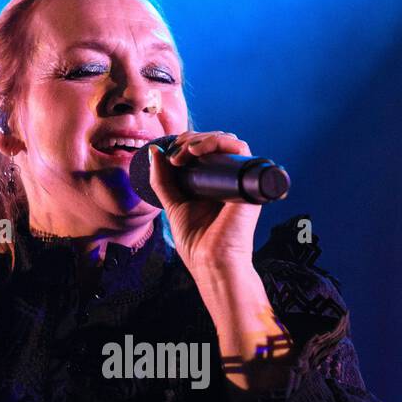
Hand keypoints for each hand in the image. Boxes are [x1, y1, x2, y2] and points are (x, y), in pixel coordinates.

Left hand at [145, 130, 260, 274]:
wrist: (211, 262)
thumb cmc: (197, 242)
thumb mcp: (173, 204)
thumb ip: (162, 180)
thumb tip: (154, 152)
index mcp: (214, 183)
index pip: (205, 150)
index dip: (187, 143)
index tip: (169, 155)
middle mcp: (229, 179)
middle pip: (215, 142)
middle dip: (191, 140)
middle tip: (175, 155)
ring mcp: (239, 179)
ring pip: (227, 141)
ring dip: (202, 139)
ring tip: (184, 153)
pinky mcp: (248, 182)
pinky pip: (241, 149)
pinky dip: (220, 142)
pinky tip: (199, 151)